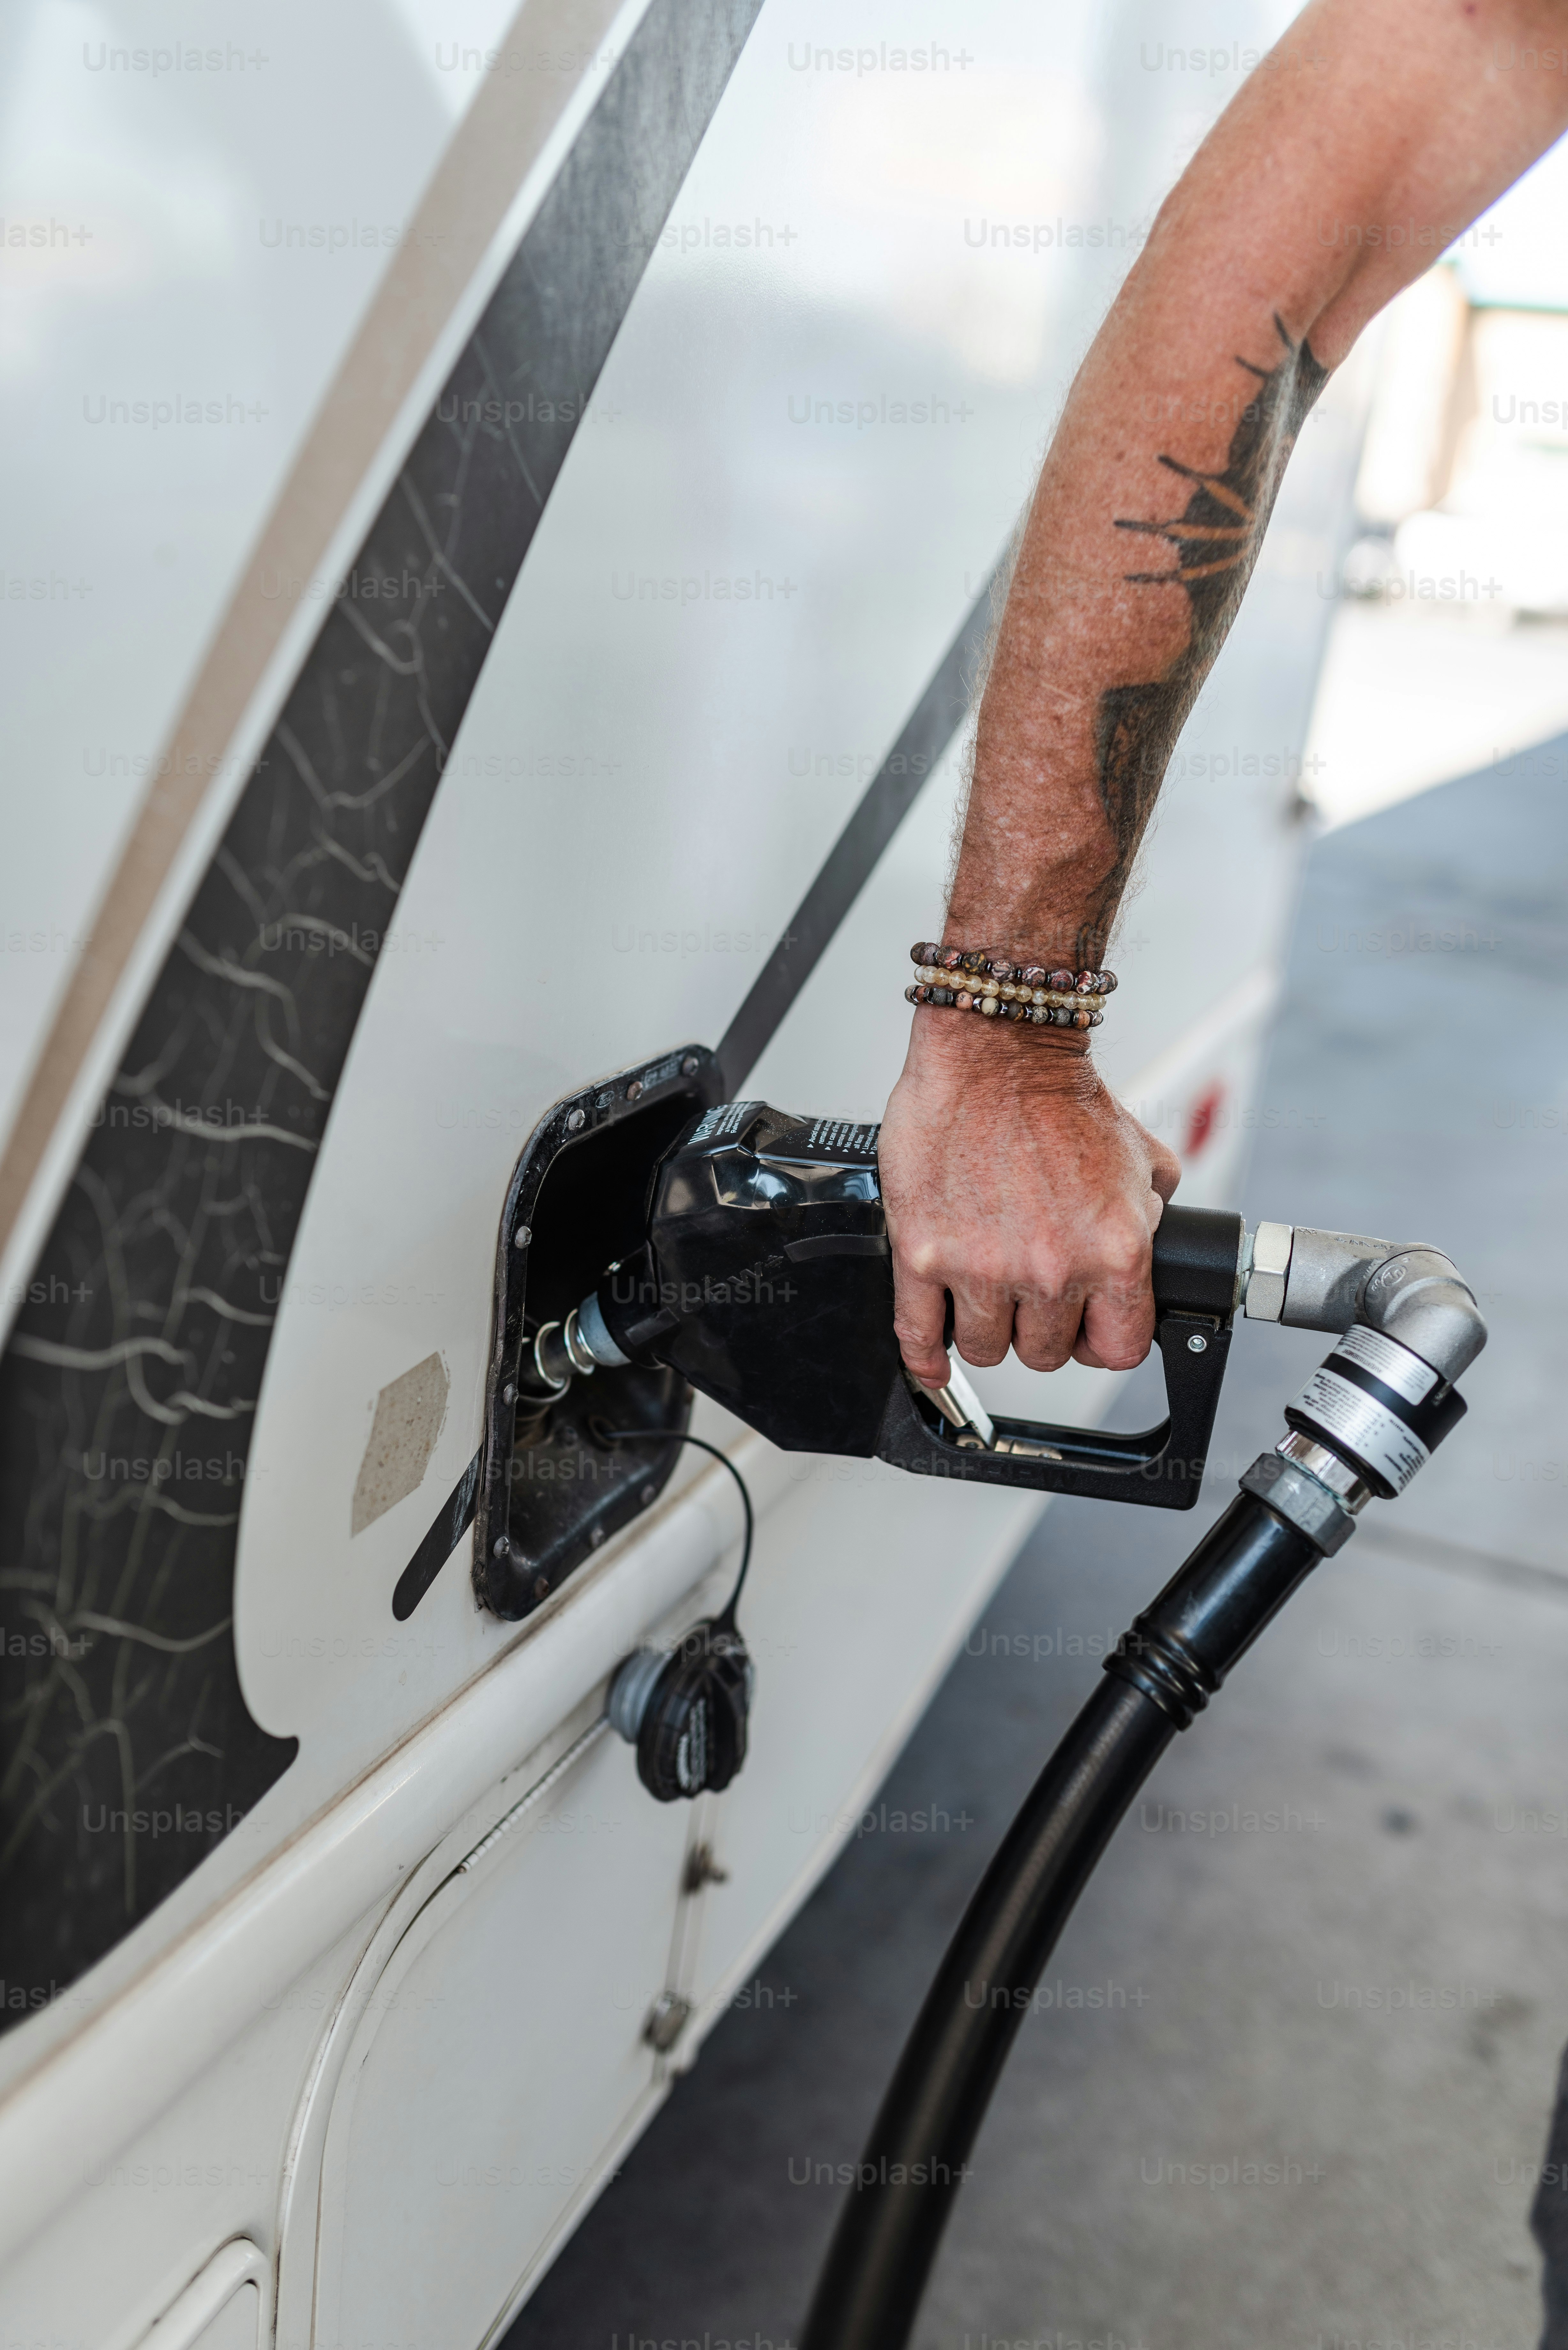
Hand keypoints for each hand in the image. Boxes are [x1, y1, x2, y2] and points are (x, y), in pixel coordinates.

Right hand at [879, 1010, 1180, 1384]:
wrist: (995, 1051)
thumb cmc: (1058, 1094)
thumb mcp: (1141, 1154)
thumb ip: (1155, 1208)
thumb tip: (1154, 1235)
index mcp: (1112, 1252)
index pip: (1117, 1350)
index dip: (1102, 1341)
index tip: (1088, 1329)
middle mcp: (1051, 1269)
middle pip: (1045, 1354)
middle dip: (1043, 1330)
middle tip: (1033, 1297)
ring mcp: (981, 1266)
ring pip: (986, 1349)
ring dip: (989, 1330)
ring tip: (988, 1296)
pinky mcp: (923, 1255)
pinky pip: (919, 1334)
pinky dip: (926, 1356)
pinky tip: (934, 1361)